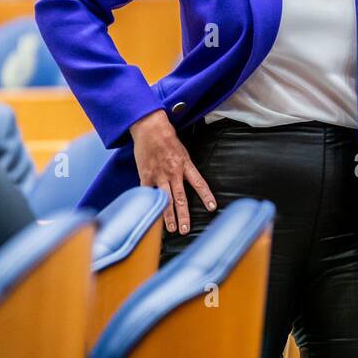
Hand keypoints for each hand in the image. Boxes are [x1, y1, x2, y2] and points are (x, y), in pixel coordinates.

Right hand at [130, 110, 215, 234]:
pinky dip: (150, 205)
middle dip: (183, 215)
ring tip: (172, 229)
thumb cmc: (167, 139)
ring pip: (164, 200)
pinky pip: (147, 194)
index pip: (199, 183)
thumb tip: (191, 183)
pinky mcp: (145, 175)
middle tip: (186, 229)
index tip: (213, 208)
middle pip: (180, 198)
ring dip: (168, 216)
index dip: (206, 196)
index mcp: (185, 165)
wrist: (150, 128)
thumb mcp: (183, 152)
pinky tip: (150, 216)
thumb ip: (186, 168)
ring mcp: (158, 175)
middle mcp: (173, 172)